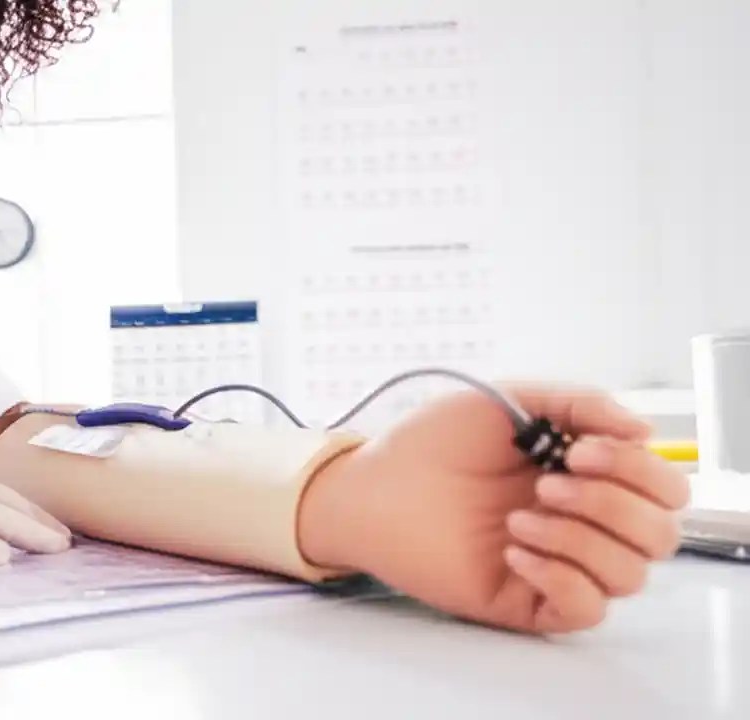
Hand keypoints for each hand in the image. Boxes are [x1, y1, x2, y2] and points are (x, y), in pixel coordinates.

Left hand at [301, 386, 688, 633]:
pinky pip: (586, 609)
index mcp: (587, 474)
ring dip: (581, 539)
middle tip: (547, 482)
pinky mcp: (528, 601)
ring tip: (518, 517)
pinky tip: (514, 551)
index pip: (663, 488)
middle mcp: (580, 521)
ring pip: (630, 575)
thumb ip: (580, 403)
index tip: (580, 449)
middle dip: (613, 503)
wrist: (374, 484)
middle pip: (660, 534)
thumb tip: (642, 431)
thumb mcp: (512, 401)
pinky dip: (561, 576)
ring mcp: (558, 564)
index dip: (640, 469)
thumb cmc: (433, 442)